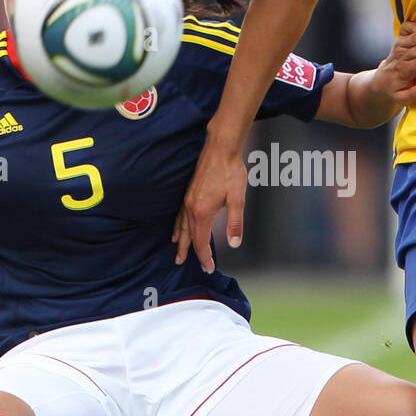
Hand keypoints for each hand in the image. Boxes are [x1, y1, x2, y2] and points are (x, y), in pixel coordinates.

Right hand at [173, 137, 247, 273]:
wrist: (220, 148)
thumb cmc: (230, 171)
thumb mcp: (237, 199)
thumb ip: (235, 223)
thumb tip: (234, 243)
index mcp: (202, 212)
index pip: (201, 242)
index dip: (204, 257)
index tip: (208, 267)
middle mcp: (190, 207)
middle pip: (188, 236)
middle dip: (189, 252)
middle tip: (184, 264)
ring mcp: (187, 199)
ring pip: (181, 225)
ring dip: (180, 240)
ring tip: (178, 250)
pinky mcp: (187, 192)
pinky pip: (179, 215)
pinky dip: (178, 225)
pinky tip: (178, 227)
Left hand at [370, 21, 415, 106]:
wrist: (380, 81)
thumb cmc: (394, 90)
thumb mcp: (400, 99)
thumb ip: (412, 95)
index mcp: (401, 71)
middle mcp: (400, 56)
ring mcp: (399, 45)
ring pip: (414, 38)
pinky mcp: (399, 39)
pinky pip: (405, 28)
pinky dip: (414, 26)